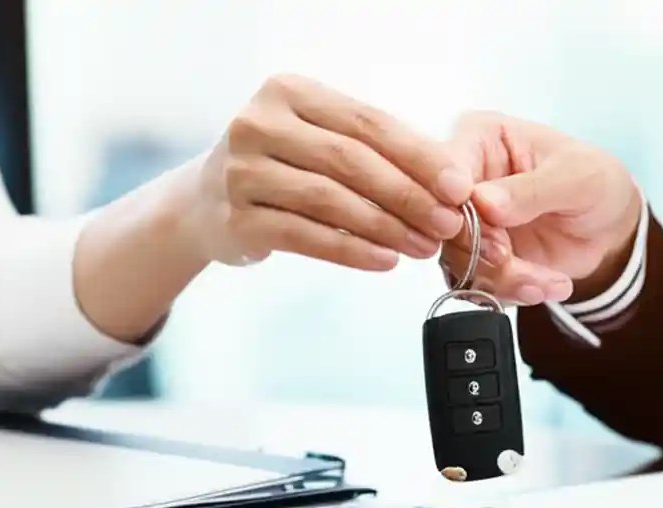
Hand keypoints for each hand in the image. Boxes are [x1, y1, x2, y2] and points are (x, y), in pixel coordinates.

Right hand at [196, 74, 474, 268]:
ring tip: (423, 247)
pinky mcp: (237, 219)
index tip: (459, 186)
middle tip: (447, 223)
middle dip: (409, 195)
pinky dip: (351, 251)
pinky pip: (306, 237)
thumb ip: (373, 151)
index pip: (367, 123)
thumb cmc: (281, 167)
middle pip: (351, 161)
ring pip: (330, 200)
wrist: (203, 204)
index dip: (419, 155)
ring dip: (386, 227)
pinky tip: (384, 261)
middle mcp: (258, 125)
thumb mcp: (317, 139)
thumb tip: (449, 183)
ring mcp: (242, 173)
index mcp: (288, 92)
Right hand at [438, 112, 641, 305]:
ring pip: (457, 258)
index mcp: (480, 138)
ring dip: (503, 279)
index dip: (457, 207)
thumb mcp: (576, 177)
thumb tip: (483, 201)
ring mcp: (467, 219)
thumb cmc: (595, 182)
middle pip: (441, 220)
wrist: (609, 228)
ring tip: (548, 282)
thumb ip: (530, 188)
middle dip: (482, 252)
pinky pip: (473, 281)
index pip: (444, 170)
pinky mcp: (476, 254)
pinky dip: (509, 291)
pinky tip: (545, 286)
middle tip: (514, 260)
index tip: (493, 235)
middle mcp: (464, 178)